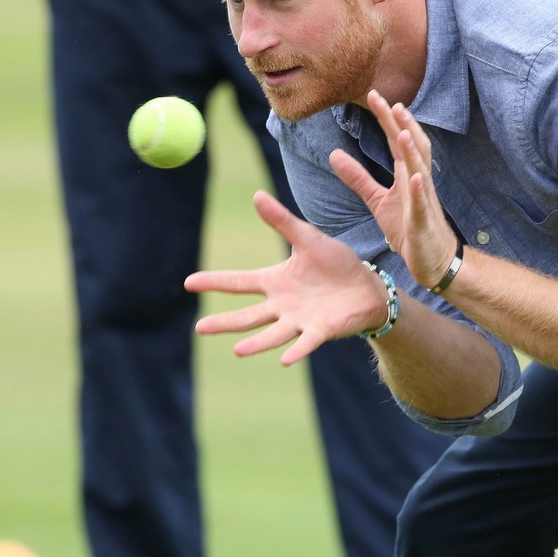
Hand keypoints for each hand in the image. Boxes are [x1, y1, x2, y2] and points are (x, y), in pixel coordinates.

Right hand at [186, 190, 389, 365]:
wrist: (368, 286)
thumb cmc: (336, 263)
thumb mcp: (308, 238)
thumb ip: (282, 221)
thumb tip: (257, 195)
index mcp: (276, 282)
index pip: (239, 281)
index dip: (215, 281)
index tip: (189, 282)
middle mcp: (283, 305)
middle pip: (249, 316)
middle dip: (225, 322)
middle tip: (200, 328)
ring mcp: (300, 320)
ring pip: (273, 334)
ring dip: (257, 343)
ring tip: (238, 350)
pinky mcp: (322, 330)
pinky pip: (306, 342)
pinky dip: (296, 351)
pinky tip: (283, 360)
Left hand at [330, 90, 458, 289]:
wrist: (433, 259)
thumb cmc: (409, 227)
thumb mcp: (378, 200)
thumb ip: (358, 177)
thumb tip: (333, 154)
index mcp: (406, 174)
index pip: (397, 141)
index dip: (387, 119)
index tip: (374, 96)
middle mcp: (418, 181)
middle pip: (412, 147)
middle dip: (402, 125)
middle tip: (389, 102)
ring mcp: (423, 200)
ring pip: (420, 170)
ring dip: (413, 151)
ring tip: (403, 132)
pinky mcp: (423, 221)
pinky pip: (422, 203)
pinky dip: (419, 189)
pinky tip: (415, 177)